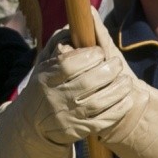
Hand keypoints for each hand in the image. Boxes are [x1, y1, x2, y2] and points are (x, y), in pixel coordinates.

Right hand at [30, 18, 132, 143]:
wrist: (32, 124)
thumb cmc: (43, 87)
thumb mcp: (42, 65)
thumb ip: (57, 45)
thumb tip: (72, 27)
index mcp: (46, 78)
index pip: (69, 64)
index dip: (89, 55)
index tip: (99, 51)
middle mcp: (57, 97)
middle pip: (88, 82)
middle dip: (109, 70)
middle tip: (117, 63)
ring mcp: (69, 115)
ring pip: (101, 101)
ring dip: (119, 89)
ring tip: (126, 80)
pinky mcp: (81, 130)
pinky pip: (105, 119)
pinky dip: (119, 108)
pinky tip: (126, 98)